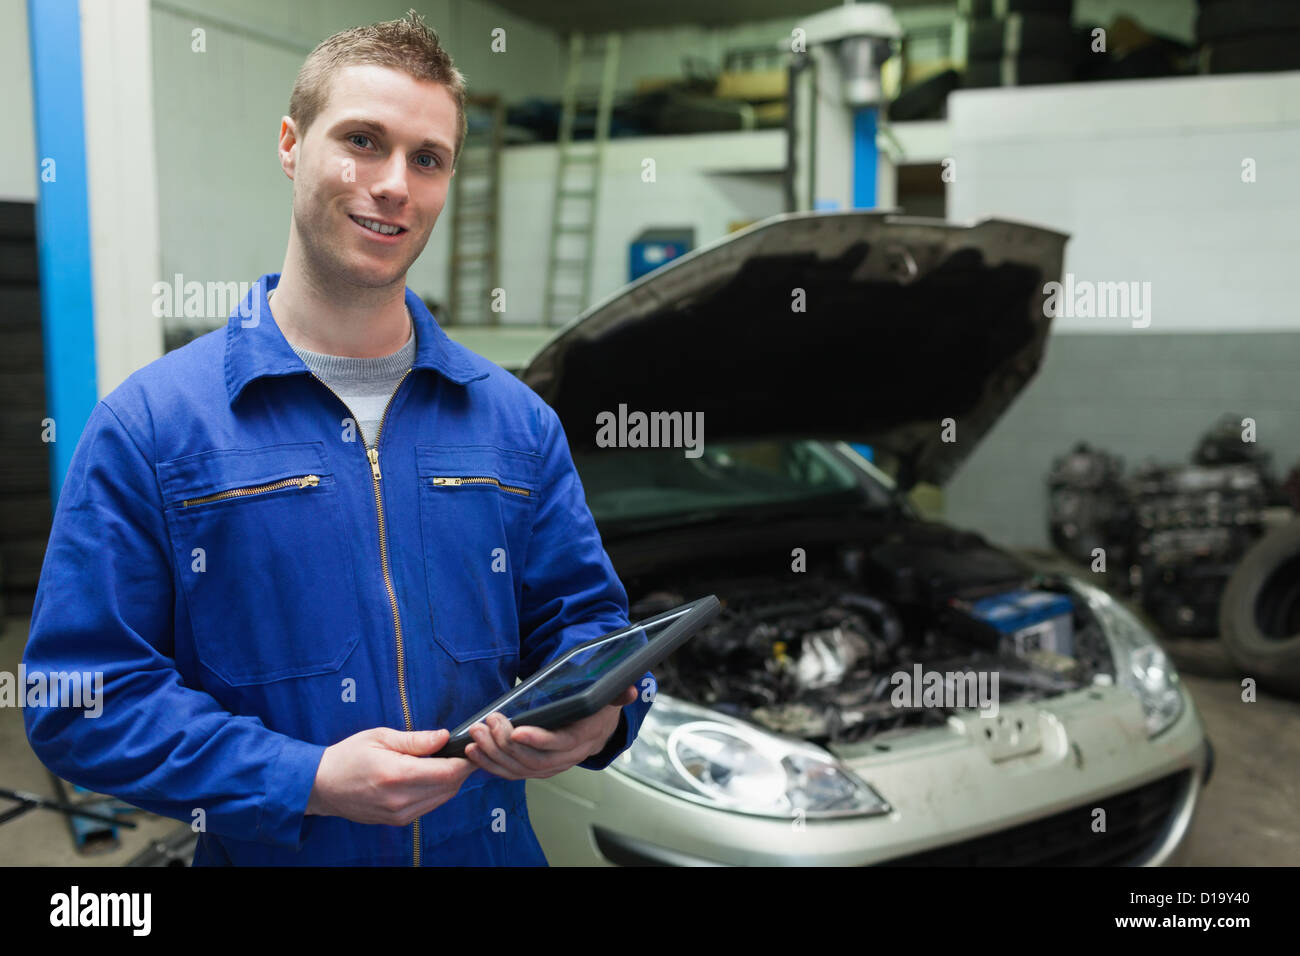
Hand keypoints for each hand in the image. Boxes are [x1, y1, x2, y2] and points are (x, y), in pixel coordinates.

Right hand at [306, 727, 475, 825]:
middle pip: (450, 787)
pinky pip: (429, 806)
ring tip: (449, 761)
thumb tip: (445, 737)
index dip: (465, 760)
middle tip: (465, 751)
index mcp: (397, 775)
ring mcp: (399, 814)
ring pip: (442, 798)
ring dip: (452, 781)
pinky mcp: (397, 821)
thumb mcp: (381, 737)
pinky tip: (432, 775)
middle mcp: (400, 800)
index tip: (472, 746)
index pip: (447, 772)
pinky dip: (438, 791)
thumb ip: (416, 740)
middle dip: (462, 769)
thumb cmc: (349, 756)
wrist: (321, 786)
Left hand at [464, 685, 638, 780]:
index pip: (559, 745)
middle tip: (487, 725)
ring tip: (475, 737)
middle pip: (532, 760)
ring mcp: (547, 767)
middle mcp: (564, 759)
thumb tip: (630, 689)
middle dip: (505, 745)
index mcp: (581, 740)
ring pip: (517, 769)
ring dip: (493, 755)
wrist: (596, 729)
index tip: (516, 730)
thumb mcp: (610, 699)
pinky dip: (490, 765)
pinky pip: (509, 773)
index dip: (537, 740)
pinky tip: (474, 752)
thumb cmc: (596, 710)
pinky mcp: (532, 768)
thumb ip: (618, 694)